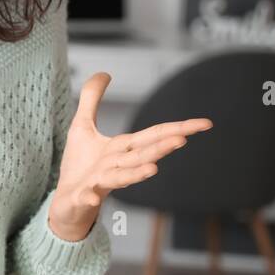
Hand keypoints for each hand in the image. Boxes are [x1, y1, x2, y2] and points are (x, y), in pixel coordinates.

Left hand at [48, 72, 213, 240]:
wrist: (68, 202)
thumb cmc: (80, 166)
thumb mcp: (82, 126)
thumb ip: (93, 100)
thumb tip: (105, 73)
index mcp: (121, 149)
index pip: (153, 135)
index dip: (179, 128)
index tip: (206, 123)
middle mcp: (116, 166)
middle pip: (142, 155)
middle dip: (160, 147)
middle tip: (182, 139)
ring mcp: (99, 182)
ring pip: (121, 177)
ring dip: (136, 174)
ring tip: (153, 169)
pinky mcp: (81, 196)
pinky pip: (86, 198)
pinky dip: (90, 198)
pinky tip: (93, 198)